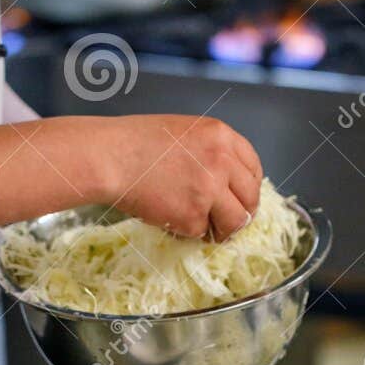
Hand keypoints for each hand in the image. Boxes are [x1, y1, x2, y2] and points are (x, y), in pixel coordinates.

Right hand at [94, 115, 262, 239]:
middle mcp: (222, 161)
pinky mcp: (193, 215)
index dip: (249, 187)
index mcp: (221, 135)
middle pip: (251, 197)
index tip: (241, 198)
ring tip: (207, 229)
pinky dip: (189, 231)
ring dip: (224, 229)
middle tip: (228, 221)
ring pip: (236, 221)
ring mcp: (210, 189)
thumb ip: (211, 151)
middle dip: (242, 212)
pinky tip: (172, 218)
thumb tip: (226, 180)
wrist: (110, 157)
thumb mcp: (184, 131)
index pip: (253, 166)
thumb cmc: (136, 142)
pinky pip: (203, 232)